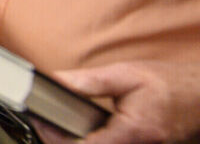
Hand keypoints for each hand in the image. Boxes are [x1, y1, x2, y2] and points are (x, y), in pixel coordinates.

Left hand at [34, 61, 199, 143]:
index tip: (40, 121)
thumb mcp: (128, 75)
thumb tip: (58, 80)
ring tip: (54, 123)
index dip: (57, 137)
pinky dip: (87, 140)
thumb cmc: (171, 85)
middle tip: (43, 122)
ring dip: (72, 141)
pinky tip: (74, 128)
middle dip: (60, 140)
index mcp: (133, 132)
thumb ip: (91, 81)